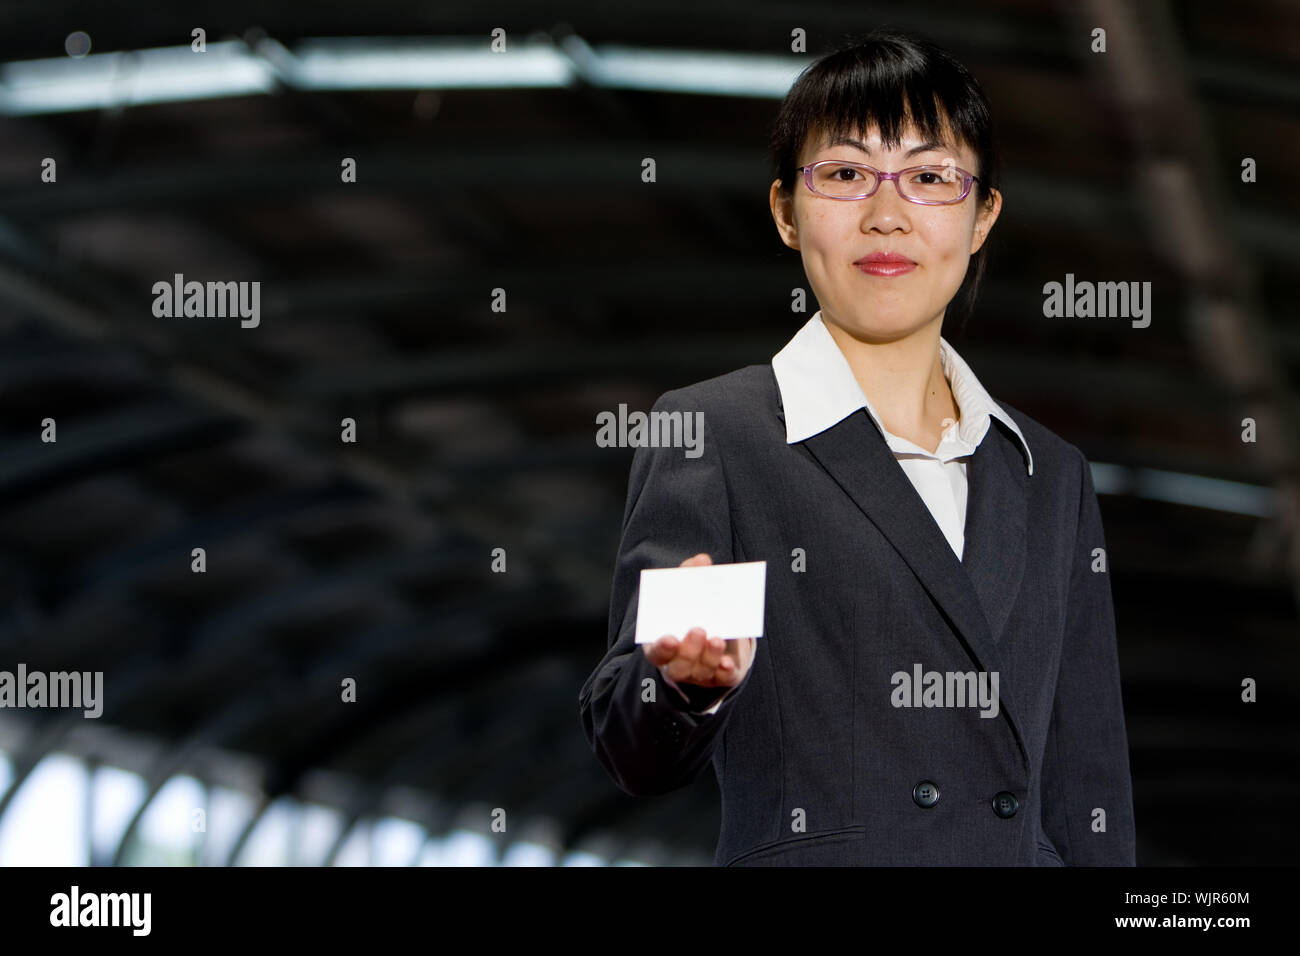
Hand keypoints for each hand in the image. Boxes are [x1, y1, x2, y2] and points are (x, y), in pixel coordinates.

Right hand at [641, 553, 756, 688]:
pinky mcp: (720, 676)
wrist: (717, 633)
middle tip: (698, 629)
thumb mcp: (688, 595)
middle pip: (679, 666)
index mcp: (663, 645)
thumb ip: (690, 577)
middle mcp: (678, 664)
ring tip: (716, 638)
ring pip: (701, 672)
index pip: (656, 653)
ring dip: (708, 656)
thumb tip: (701, 560)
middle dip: (688, 650)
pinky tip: (727, 662)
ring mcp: (699, 673)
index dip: (661, 648)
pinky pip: (722, 677)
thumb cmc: (693, 612)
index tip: (668, 638)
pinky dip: (723, 670)